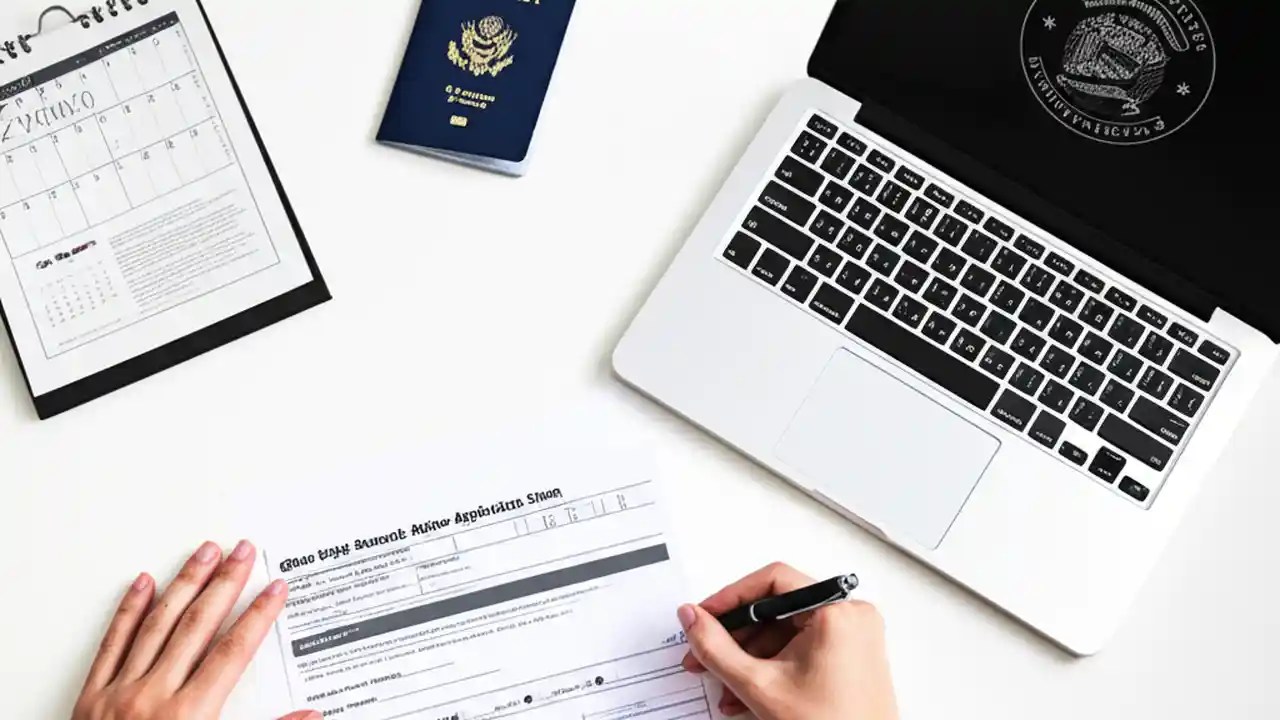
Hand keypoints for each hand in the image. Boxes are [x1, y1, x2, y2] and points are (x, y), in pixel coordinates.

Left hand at [73, 540, 317, 719]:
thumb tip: (311, 716)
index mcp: (190, 717)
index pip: (234, 651)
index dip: (258, 615)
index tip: (274, 589)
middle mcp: (153, 698)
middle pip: (198, 626)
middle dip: (225, 583)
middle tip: (243, 551)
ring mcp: (120, 694)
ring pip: (158, 624)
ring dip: (185, 583)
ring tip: (203, 553)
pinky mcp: (92, 697)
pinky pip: (113, 644)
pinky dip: (129, 611)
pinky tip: (143, 583)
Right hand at [678, 563, 897, 719]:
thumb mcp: (760, 686)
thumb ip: (717, 648)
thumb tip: (693, 618)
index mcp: (836, 612)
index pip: (773, 581)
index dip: (732, 598)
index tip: (707, 614)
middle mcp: (851, 616)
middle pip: (777, 608)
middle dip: (736, 636)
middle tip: (706, 652)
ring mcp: (854, 635)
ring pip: (787, 630)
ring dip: (751, 656)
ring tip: (726, 683)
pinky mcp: (851, 653)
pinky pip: (803, 645)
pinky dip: (774, 664)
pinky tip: (750, 689)